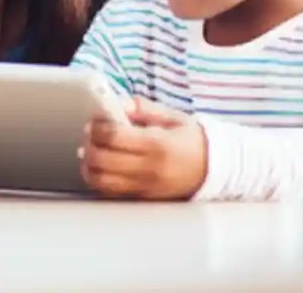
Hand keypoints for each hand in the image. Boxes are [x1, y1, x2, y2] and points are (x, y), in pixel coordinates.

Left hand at [79, 97, 207, 199]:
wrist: (213, 169)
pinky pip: (111, 193)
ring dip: (89, 165)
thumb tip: (118, 104)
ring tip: (90, 152)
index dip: (97, 127)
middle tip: (90, 135)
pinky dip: (99, 181)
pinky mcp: (143, 198)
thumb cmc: (191, 140)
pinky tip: (99, 169)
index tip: (96, 121)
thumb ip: (143, 108)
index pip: (114, 136)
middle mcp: (149, 168)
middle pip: (102, 160)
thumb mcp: (172, 117)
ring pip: (101, 181)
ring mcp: (145, 186)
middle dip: (89, 145)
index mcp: (157, 144)